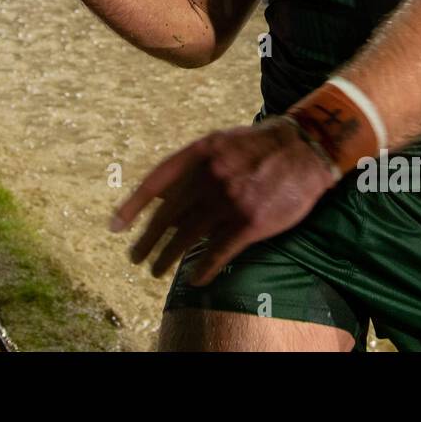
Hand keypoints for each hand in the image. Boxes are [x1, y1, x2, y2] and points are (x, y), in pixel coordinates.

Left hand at [110, 118, 336, 284]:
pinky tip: (193, 279)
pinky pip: (219, 252)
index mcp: (199, 153)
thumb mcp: (219, 142)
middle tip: (134, 257)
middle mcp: (210, 176)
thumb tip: (160, 198)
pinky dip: (203, 268)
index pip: (155, 183)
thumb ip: (190, 167)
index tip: (116, 226)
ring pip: (188, 237)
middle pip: (167, 216)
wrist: (305, 148)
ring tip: (156, 271)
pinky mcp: (251, 222)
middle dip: (147, 241)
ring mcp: (230, 200)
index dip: (132, 206)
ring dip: (167, 258)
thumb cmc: (258, 145)